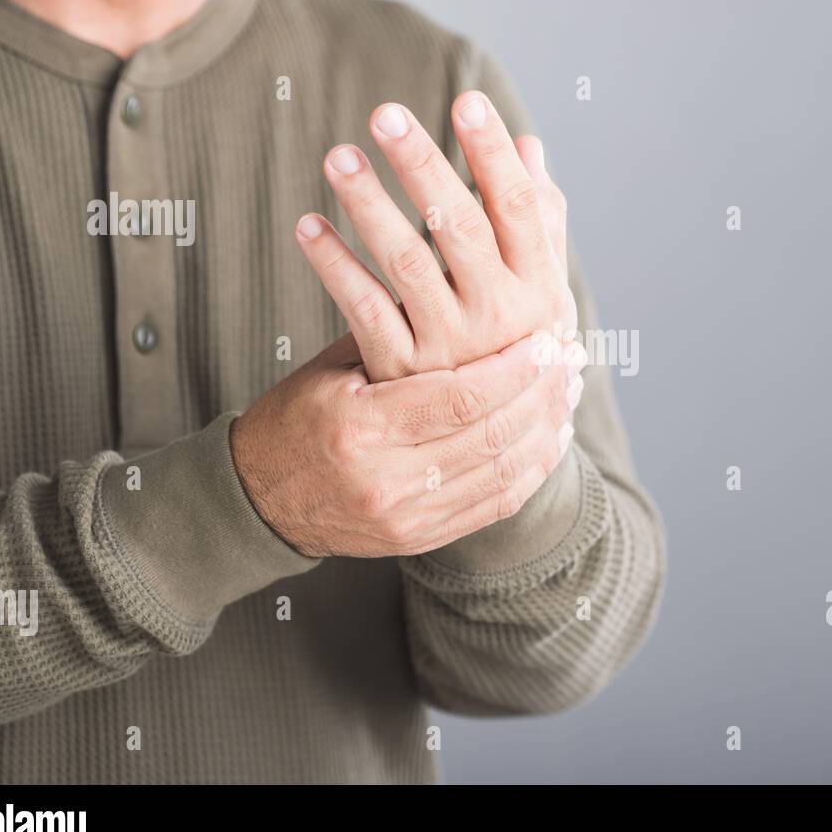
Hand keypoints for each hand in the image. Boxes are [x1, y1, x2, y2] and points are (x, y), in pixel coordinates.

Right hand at [231, 332, 583, 557]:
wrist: (260, 499)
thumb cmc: (297, 415)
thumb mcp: (336, 369)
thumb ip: (399, 341)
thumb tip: (468, 292)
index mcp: (362, 428)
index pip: (462, 395)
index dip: (514, 368)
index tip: (546, 339)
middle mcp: (389, 480)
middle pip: (491, 433)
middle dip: (540, 394)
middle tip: (571, 359)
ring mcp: (408, 517)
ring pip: (502, 472)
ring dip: (545, 429)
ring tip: (569, 392)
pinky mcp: (421, 539)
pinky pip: (494, 505)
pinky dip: (531, 470)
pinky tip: (552, 438)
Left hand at [293, 91, 576, 381]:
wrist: (493, 439)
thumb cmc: (516, 343)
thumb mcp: (540, 288)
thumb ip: (539, 220)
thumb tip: (530, 146)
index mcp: (538, 286)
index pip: (519, 207)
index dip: (493, 154)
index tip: (466, 101)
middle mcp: (499, 315)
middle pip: (460, 226)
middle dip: (423, 166)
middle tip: (386, 114)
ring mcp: (450, 346)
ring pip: (406, 262)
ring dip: (369, 204)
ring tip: (337, 156)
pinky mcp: (402, 370)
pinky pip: (363, 308)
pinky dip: (334, 265)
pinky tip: (308, 226)